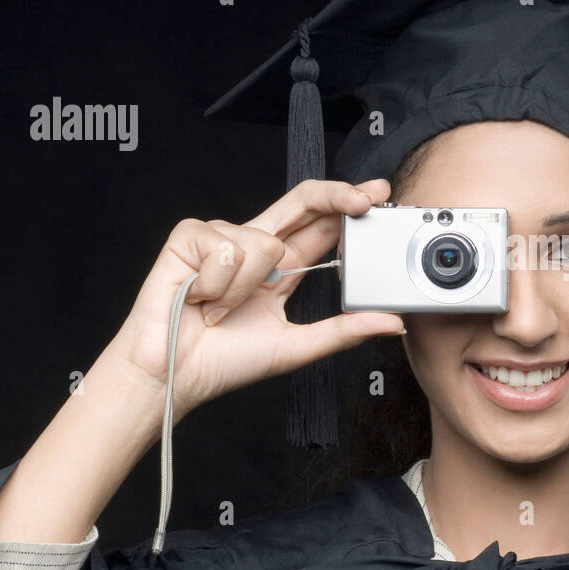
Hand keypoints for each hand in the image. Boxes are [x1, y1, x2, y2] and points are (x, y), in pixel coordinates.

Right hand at [107, 178, 404, 416]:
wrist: (174, 375)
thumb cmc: (225, 361)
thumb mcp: (296, 346)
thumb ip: (344, 331)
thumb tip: (393, 322)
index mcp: (280, 267)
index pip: (320, 227)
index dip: (348, 206)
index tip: (379, 196)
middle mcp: (254, 245)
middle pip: (301, 202)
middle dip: (336, 194)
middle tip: (364, 200)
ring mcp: (221, 236)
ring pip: (264, 242)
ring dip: (244, 288)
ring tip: (218, 309)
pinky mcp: (189, 236)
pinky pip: (226, 247)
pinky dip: (215, 283)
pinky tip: (198, 297)